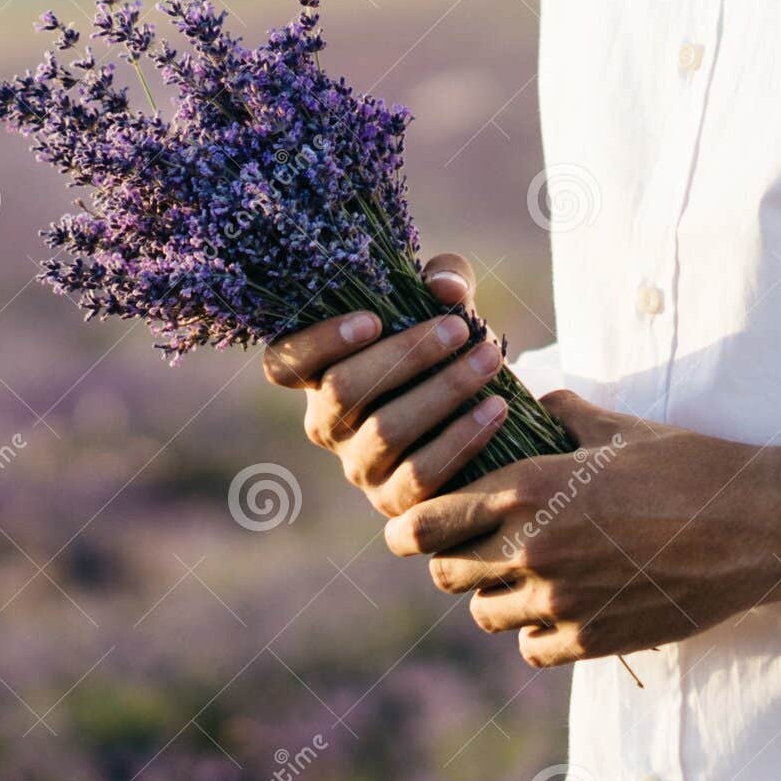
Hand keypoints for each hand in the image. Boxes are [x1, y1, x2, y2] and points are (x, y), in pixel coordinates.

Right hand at [261, 253, 508, 516]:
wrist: (488, 415)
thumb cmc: (453, 350)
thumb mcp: (448, 305)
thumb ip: (447, 278)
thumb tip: (443, 286)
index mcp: (320, 374)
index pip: (283, 363)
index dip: (317, 341)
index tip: (372, 319)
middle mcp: (327, 424)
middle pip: (342, 390)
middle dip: (406, 355)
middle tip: (460, 329)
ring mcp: (358, 467)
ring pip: (386, 429)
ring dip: (443, 390)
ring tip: (491, 359)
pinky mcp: (395, 502)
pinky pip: (422, 472)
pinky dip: (462, 437)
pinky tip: (497, 408)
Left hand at [383, 391, 780, 667]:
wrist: (758, 525)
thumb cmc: (690, 465)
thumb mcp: (617, 427)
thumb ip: (559, 417)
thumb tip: (533, 400)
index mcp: (528, 490)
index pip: (427, 521)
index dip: (411, 525)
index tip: (413, 524)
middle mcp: (533, 550)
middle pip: (446, 573)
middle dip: (451, 558)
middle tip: (473, 545)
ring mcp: (562, 602)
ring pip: (486, 614)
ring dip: (493, 596)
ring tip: (522, 574)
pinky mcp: (594, 639)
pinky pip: (532, 649)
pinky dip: (536, 632)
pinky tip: (561, 606)